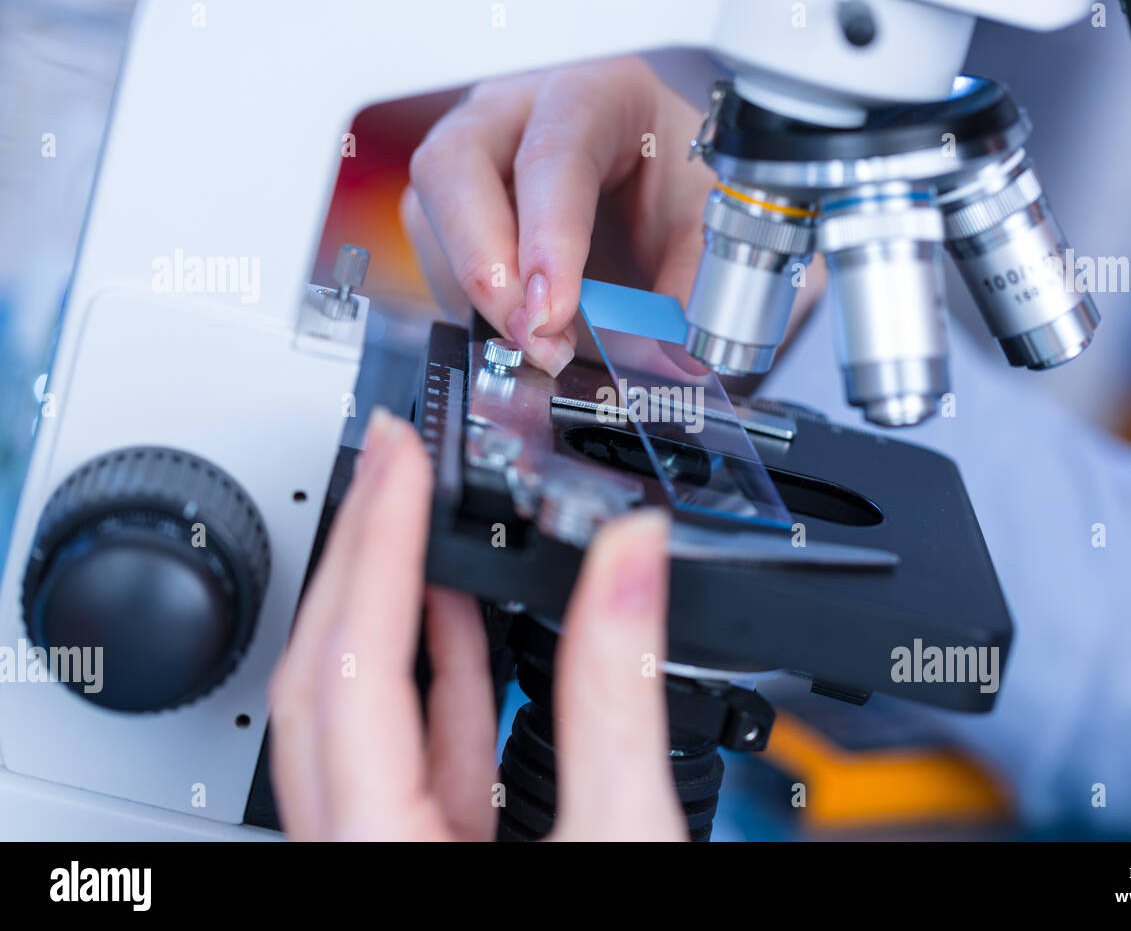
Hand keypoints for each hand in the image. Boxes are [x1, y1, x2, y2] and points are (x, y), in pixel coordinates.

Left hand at [268, 408, 685, 840]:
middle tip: (389, 457)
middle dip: (359, 548)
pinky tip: (459, 614)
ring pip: (354, 706)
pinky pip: (409, 744)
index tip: (404, 458)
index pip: (354, 664)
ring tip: (415, 512)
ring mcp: (382, 847)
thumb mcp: (624, 833)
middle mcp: (356, 847)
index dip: (382, 541)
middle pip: (323, 672)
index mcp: (381, 846)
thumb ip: (621, 694)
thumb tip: (632, 557)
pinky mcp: (425, 847)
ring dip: (389, 601)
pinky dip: (434, 671)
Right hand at [402, 55, 821, 377]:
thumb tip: (680, 354)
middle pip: (456, 167)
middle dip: (484, 264)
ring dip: (476, 295)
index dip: (548, 237)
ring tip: (538, 346)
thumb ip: (700, 288)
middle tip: (529, 334)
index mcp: (594, 95)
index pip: (553, 154)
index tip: (554, 310)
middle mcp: (517, 112)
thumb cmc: (677, 182)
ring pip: (432, 215)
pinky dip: (471, 305)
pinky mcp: (453, 209)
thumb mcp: (710, 224)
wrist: (661, 187)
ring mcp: (474, 155)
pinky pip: (436, 257)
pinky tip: (519, 331)